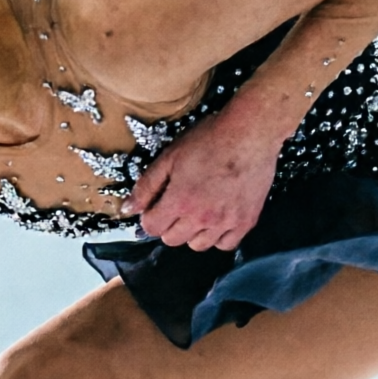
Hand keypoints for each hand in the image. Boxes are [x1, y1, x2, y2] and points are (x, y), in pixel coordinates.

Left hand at [130, 104, 280, 250]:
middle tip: (178, 204)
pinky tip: (217, 219)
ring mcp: (225, 222)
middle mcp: (201, 218)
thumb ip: (146, 186)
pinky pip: (225, 244)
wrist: (250, 133)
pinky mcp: (245, 222)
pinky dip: (218, 236)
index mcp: (179, 201)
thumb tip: (127, 208)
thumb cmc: (210, 139)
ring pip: (198, 245)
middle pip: (172, 239)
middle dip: (168, 224)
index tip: (157, 205)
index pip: (152, 227)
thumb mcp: (170, 157)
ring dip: (192, 232)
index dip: (150, 215)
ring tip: (198, 211)